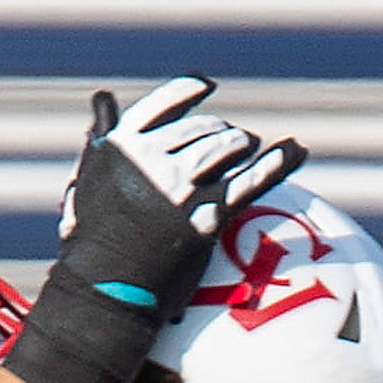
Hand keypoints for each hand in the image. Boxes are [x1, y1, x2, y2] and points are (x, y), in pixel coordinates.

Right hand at [56, 76, 302, 315]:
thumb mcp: (87, 181)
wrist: (103, 295)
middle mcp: (155, 158)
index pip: (167, 101)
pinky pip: (251, 182)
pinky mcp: (207, 216)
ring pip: (228, 147)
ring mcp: (183, 186)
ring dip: (242, 144)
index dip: (191, 90)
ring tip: (252, 148)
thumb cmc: (91, 243)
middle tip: (232, 140)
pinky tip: (296, 151)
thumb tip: (103, 98)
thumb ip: (101, 138)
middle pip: (202, 127)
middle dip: (220, 130)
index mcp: (125, 145)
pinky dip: (277, 164)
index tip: (207, 86)